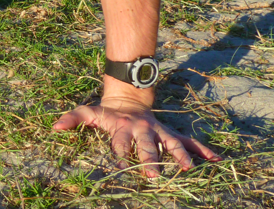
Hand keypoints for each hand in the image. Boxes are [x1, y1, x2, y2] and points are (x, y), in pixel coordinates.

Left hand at [53, 96, 220, 176]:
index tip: (118, 159)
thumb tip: (55, 126)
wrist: (128, 100)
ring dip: (181, 155)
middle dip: (150, 158)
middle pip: (147, 145)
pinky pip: (189, 143)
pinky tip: (218, 159)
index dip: (118, 148)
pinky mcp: (171, 135)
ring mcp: (159, 132)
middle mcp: (143, 131)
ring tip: (189, 168)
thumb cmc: (107, 114)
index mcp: (123, 127)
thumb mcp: (89, 113)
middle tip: (153, 174)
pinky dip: (203, 150)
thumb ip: (73, 118)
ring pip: (172, 144)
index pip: (119, 140)